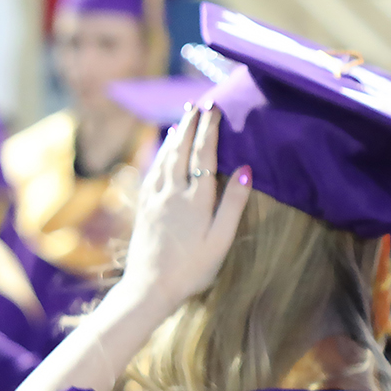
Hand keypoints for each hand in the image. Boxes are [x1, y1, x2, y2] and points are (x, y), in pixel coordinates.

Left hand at [118, 105, 253, 318]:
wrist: (150, 286)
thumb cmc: (194, 268)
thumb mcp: (222, 240)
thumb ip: (234, 204)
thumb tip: (246, 169)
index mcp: (196, 200)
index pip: (203, 155)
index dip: (209, 130)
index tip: (215, 109)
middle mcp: (172, 192)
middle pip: (182, 150)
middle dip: (191, 124)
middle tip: (199, 104)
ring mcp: (155, 198)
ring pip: (165, 157)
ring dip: (175, 134)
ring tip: (183, 118)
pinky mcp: (144, 206)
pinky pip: (153, 169)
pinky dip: (161, 153)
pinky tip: (164, 148)